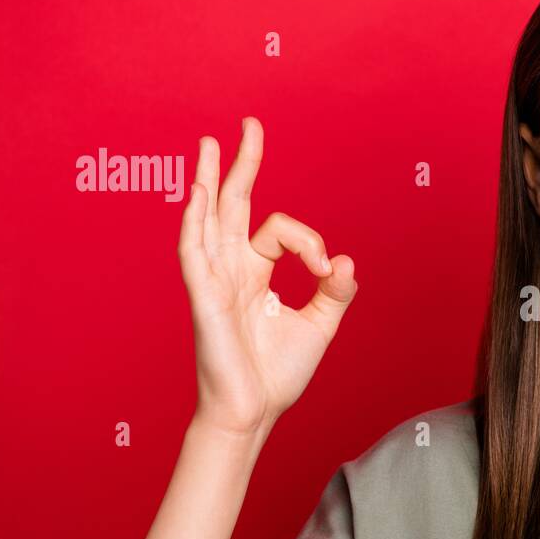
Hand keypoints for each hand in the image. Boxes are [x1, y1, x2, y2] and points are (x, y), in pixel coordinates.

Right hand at [178, 117, 356, 433]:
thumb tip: (345, 257)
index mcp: (254, 274)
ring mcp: (214, 281)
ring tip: (208, 143)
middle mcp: (230, 270)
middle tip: (247, 125)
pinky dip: (194, 221)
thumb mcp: (319, 325)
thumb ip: (334, 290)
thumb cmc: (276, 375)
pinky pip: (195, 253)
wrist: (252, 413)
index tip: (326, 268)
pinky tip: (197, 192)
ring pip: (208, 219)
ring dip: (207, 179)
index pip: (280, 231)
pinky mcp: (204, 299)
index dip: (309, 240)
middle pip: (232, 205)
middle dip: (240, 165)